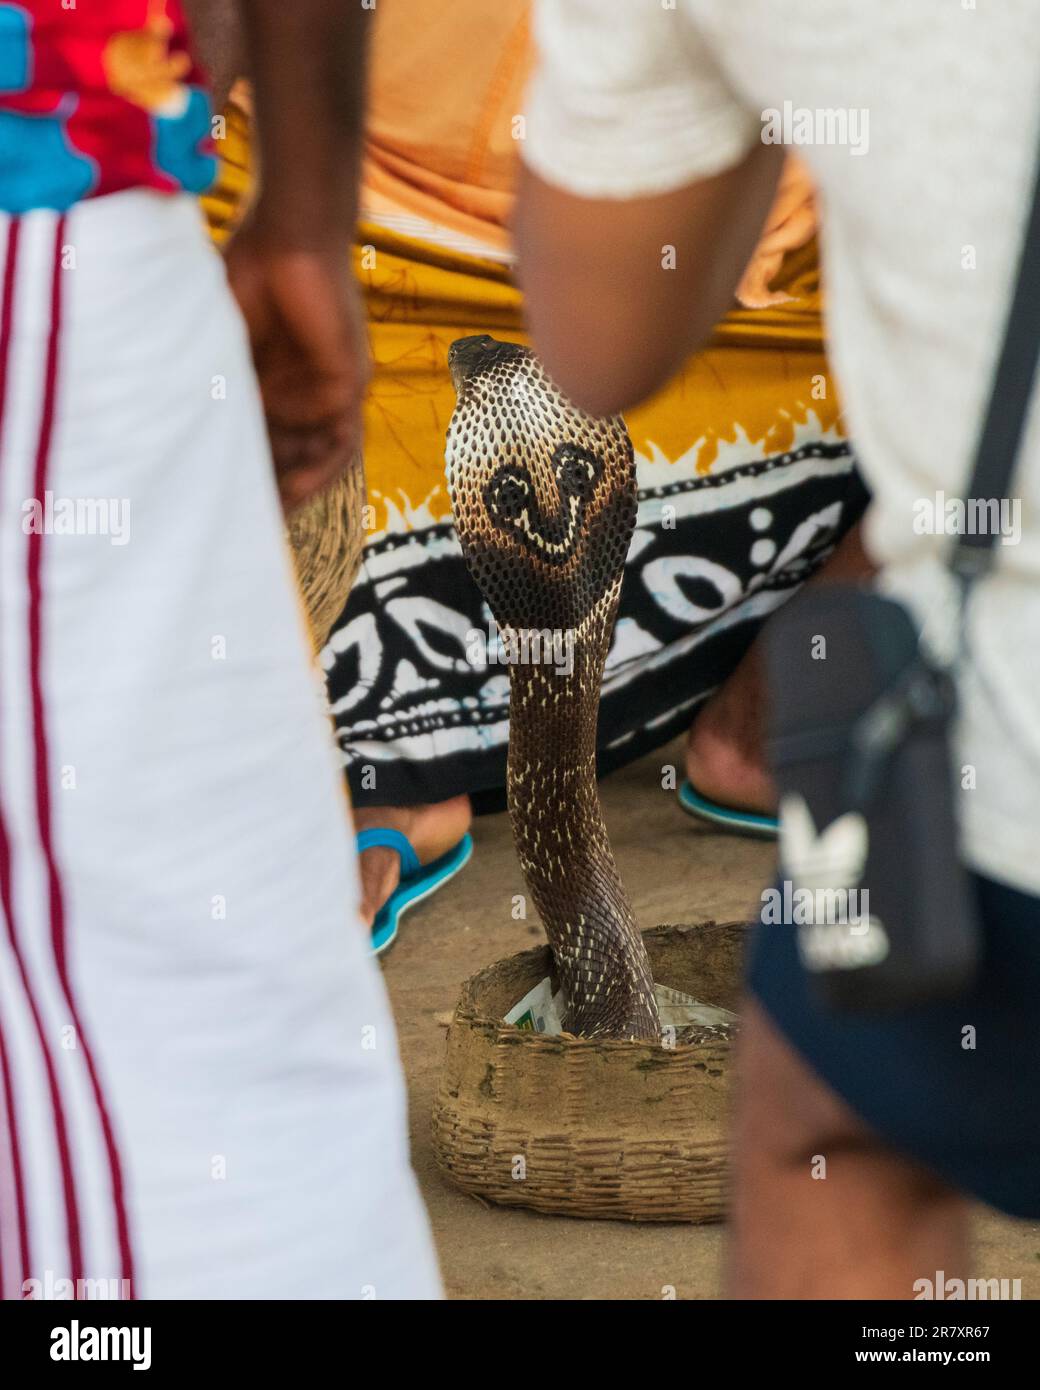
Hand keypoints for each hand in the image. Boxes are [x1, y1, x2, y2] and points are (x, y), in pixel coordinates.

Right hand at [225, 226, 368, 513]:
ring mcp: (333, 387)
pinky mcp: (350, 379)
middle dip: (275, 491)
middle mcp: (309, 392)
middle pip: (296, 456)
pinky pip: (342, 437)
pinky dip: (320, 465)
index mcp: (278, 383)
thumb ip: (216, 384)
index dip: (252, 475)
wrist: (287, 232)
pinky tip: (295, 486)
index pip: (268, 442)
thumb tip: (185, 432)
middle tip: (246, 524)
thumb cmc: (248, 274)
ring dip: (299, 486)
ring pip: (322, 455)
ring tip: (273, 515)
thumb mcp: (222, 343)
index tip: (226, 508)